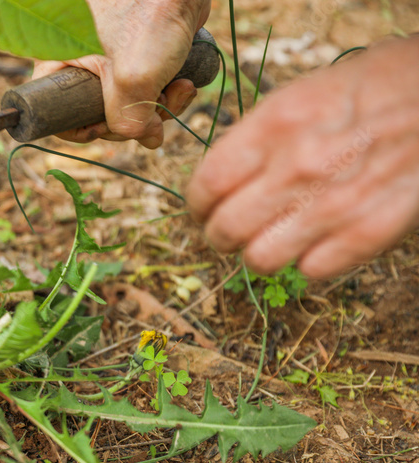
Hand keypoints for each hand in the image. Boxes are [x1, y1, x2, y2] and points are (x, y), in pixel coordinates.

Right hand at [32, 0, 209, 147]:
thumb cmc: (148, 12)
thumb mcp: (132, 78)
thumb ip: (129, 121)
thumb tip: (146, 139)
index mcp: (63, 61)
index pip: (57, 112)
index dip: (82, 128)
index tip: (109, 128)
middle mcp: (83, 61)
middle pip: (100, 113)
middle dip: (134, 119)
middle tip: (158, 113)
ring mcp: (112, 58)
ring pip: (128, 103)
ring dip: (158, 108)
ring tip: (180, 90)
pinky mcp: (139, 53)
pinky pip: (147, 88)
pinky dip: (167, 92)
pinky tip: (185, 82)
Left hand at [188, 36, 418, 278]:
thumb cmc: (370, 89)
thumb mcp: (299, 96)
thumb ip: (254, 140)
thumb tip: (217, 183)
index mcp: (275, 126)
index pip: (205, 186)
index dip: (196, 206)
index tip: (202, 209)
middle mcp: (299, 167)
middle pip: (225, 230)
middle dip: (219, 235)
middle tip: (229, 231)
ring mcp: (335, 203)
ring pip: (260, 260)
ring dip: (258, 253)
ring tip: (269, 239)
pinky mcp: (369, 232)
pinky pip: (311, 270)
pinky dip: (308, 261)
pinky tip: (315, 240)